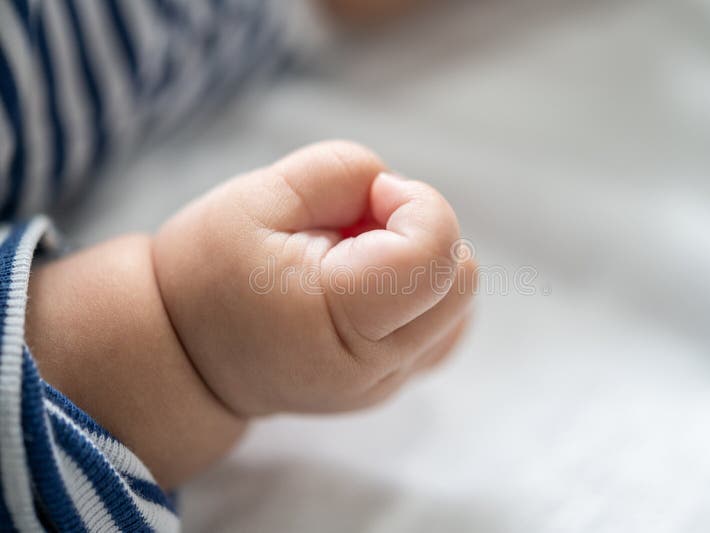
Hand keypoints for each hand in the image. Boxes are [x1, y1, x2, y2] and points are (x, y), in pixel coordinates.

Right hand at [153, 141, 476, 415]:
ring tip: (355, 260)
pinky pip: (442, 327)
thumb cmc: (207, 275)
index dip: (414, 203)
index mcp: (342, 320)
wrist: (183, 356)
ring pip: (458, 303)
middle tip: (358, 226)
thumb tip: (395, 189)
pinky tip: (369, 285)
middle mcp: (377, 368)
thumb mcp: (258, 196)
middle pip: (461, 278)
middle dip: (420, 230)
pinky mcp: (391, 385)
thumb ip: (341, 171)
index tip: (367, 196)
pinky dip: (420, 293)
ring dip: (421, 262)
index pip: (437, 251)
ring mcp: (388, 384)